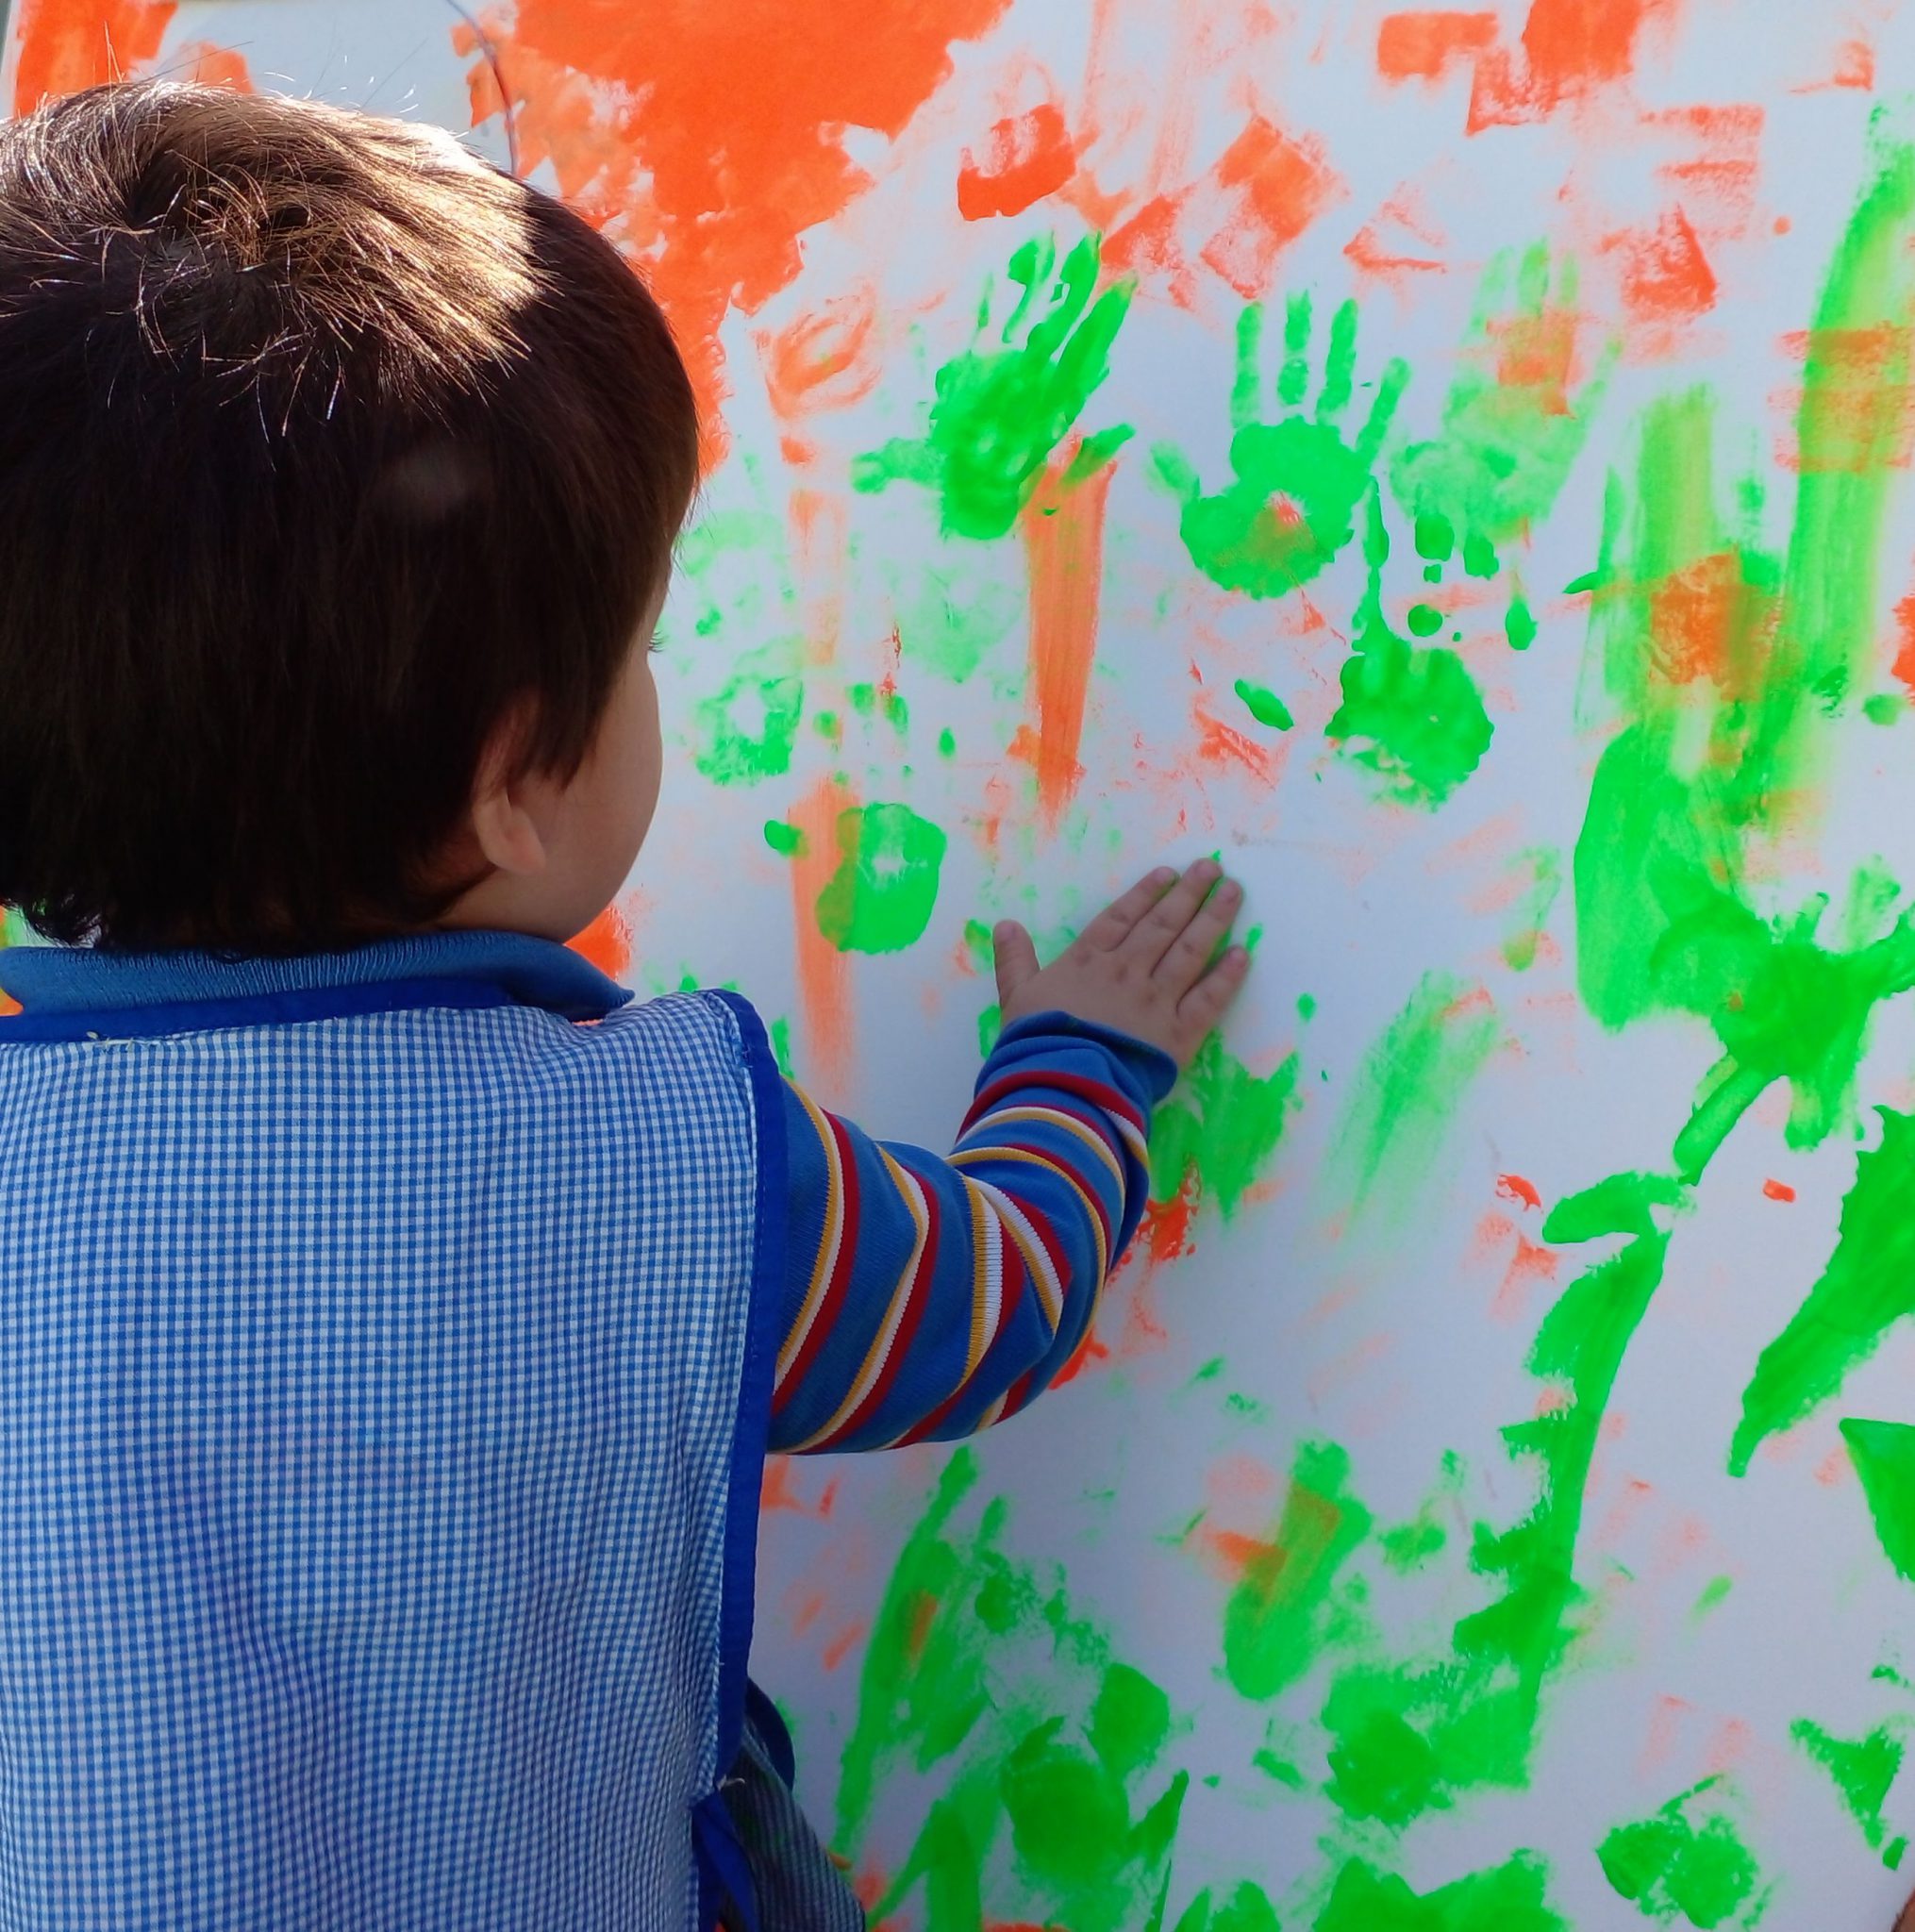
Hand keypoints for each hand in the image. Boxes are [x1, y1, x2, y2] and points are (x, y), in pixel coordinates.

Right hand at [993, 861, 1250, 1067]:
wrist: (1065, 1085)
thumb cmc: (1036, 1044)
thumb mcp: (1015, 998)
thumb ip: (1014, 960)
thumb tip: (1003, 925)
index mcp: (1088, 961)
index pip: (1121, 918)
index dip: (1145, 894)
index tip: (1168, 873)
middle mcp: (1127, 971)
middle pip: (1163, 925)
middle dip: (1189, 893)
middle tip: (1213, 867)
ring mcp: (1157, 999)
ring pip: (1190, 951)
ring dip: (1213, 919)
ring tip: (1233, 892)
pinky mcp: (1179, 1032)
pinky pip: (1208, 999)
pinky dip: (1226, 976)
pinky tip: (1242, 954)